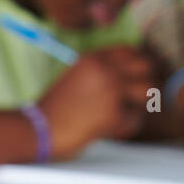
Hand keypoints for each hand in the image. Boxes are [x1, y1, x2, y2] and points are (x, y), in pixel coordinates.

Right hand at [38, 47, 155, 157]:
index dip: (137, 64)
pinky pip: (135, 120)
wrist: (36, 130)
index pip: (130, 51)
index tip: (134, 78)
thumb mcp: (74, 78)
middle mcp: (105, 70)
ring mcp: (111, 91)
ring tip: (120, 117)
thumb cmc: (53, 110)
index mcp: (93, 59)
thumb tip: (130, 75)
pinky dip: (124, 128)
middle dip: (144, 83)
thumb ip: (99, 72)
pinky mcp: (113, 113)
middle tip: (136, 99)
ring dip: (137, 106)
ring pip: (147, 92)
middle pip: (147, 67)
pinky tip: (107, 132)